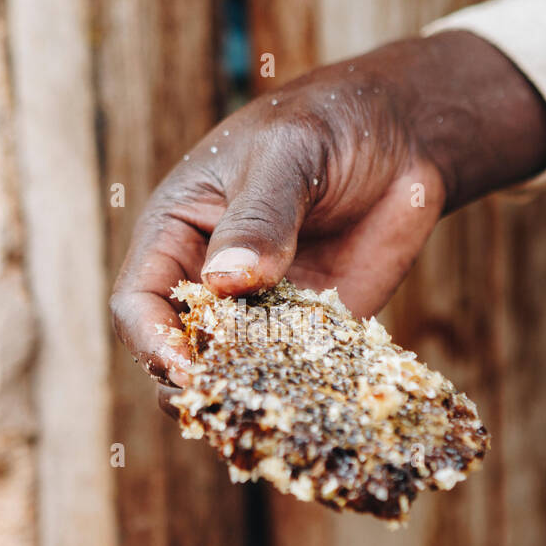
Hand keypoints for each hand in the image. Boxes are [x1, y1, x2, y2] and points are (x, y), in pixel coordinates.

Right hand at [109, 30, 545, 398]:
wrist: (405, 137)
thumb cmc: (329, 125)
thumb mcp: (289, 157)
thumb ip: (259, 217)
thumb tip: (226, 282)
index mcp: (177, 232)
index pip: (139, 303)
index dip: (154, 341)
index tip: (187, 368)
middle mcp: (208, 281)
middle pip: (175, 354)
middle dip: (193, 385)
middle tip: (230, 404)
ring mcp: (258, 311)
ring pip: (228, 376)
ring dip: (241, 402)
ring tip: (266, 420)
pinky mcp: (308, 332)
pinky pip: (288, 377)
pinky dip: (293, 400)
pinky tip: (311, 415)